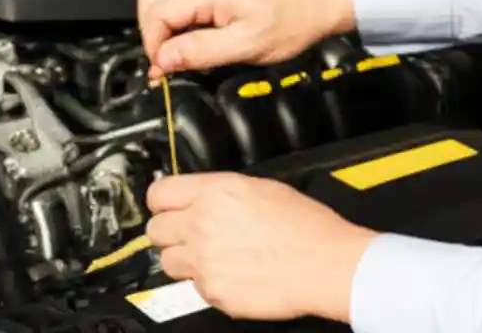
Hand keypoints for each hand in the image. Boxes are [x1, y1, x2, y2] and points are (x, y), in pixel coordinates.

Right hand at [136, 0, 354, 79]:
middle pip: (151, 0)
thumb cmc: (292, 23)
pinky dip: (180, 23)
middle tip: (168, 63)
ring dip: (166, 30)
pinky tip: (195, 41)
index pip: (156, 12)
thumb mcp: (245, 46)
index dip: (154, 44)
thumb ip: (199, 52)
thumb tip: (163, 60)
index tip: (164, 69)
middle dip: (152, 35)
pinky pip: (183, 1)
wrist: (317, 5)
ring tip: (184, 54)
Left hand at [145, 172, 378, 321]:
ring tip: (211, 256)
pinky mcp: (212, 292)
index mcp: (216, 193)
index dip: (162, 201)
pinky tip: (232, 272)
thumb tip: (206, 197)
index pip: (159, 193)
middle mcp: (203, 225)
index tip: (166, 206)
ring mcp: (204, 262)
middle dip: (169, 231)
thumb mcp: (265, 188)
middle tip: (189, 233)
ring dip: (183, 258)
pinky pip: (193, 287)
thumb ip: (224, 192)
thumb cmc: (307, 227)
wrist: (326, 264)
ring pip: (167, 261)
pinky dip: (207, 281)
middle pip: (155, 229)